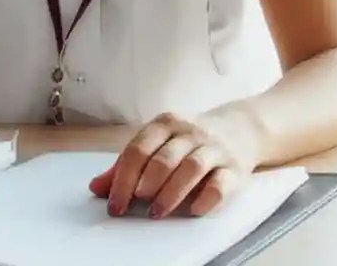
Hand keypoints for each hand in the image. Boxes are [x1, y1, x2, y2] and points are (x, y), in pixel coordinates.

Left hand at [89, 112, 258, 218]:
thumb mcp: (157, 143)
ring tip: (157, 212)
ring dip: (172, 193)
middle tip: (136, 203)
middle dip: (146, 184)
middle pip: (164, 159)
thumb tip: (96, 187)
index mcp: (164, 124)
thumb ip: (128, 165)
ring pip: (192, 168)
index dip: (123, 179)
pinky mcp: (235, 168)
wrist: (240, 129)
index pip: (138, 150)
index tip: (115, 204)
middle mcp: (190, 133)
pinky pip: (222, 184)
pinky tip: (193, 210)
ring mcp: (214, 149)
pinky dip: (207, 198)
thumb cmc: (188, 140)